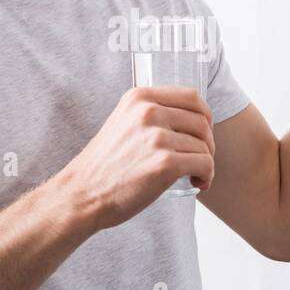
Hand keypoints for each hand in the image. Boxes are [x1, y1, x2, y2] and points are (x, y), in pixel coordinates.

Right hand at [60, 85, 214, 230]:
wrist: (82, 193)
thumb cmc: (104, 165)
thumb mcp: (122, 122)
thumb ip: (149, 114)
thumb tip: (189, 118)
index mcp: (140, 97)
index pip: (191, 96)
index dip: (205, 116)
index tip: (202, 133)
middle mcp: (149, 112)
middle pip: (202, 121)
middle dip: (208, 143)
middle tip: (199, 159)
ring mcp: (157, 137)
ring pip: (204, 146)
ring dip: (206, 163)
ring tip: (194, 175)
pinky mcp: (165, 164)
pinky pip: (205, 164)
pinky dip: (207, 176)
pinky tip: (196, 183)